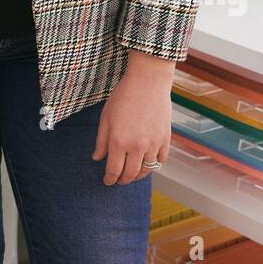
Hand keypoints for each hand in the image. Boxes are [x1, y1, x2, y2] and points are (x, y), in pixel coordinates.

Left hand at [91, 64, 171, 184]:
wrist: (148, 81)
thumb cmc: (123, 96)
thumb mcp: (106, 117)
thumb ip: (101, 141)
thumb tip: (97, 158)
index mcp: (119, 142)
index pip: (114, 170)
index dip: (110, 179)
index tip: (107, 182)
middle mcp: (137, 146)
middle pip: (130, 174)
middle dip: (123, 180)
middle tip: (119, 181)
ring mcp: (153, 144)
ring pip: (147, 170)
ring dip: (139, 175)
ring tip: (133, 175)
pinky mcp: (165, 139)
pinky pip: (161, 160)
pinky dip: (154, 164)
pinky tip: (148, 162)